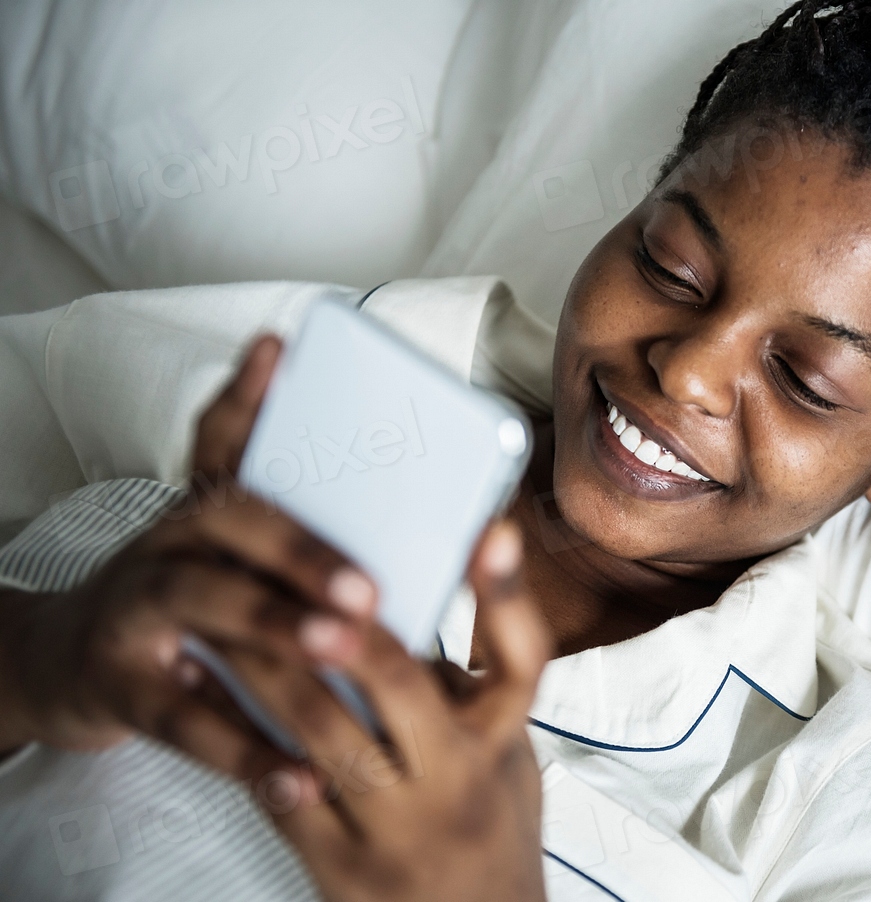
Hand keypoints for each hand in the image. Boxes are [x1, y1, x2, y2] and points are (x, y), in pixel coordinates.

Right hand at [0, 336, 378, 751]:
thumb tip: (409, 526)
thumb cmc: (187, 604)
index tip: (279, 349)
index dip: (247, 396)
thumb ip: (298, 533)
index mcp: (205, 510)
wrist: (68, 665)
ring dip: (277, 623)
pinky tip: (301, 772)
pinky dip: (244, 747)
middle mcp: (167, 543)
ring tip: (342, 644)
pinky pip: (184, 718)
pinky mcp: (120, 686)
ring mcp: (134, 610)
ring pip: (203, 601)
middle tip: (369, 582)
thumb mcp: (230, 557)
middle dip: (301, 545)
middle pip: (229, 520)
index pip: (221, 442)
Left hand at [174, 521, 551, 901]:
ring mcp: (394, 828)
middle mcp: (455, 782)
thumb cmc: (489, 822)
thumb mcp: (505, 751)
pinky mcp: (338, 866)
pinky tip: (209, 684)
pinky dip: (239, 729)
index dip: (508, 592)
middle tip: (292, 566)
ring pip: (321, 730)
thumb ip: (466, 688)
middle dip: (341, 618)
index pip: (522, 660)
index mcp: (502, 744)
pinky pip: (278, 786)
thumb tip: (411, 605)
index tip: (492, 528)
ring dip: (269, 664)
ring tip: (229, 609)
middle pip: (398, 682)